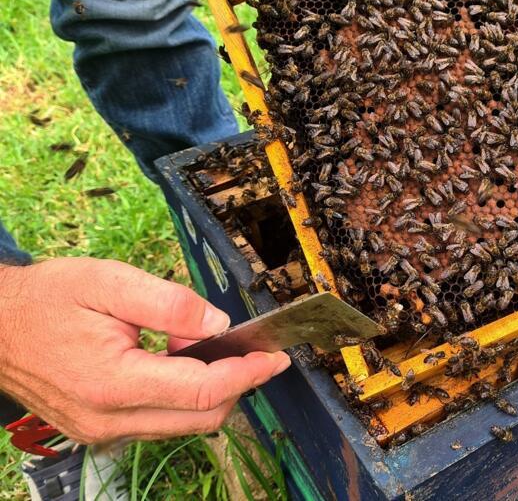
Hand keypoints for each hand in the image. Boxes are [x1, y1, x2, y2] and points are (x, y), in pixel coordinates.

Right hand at [0, 257, 290, 443]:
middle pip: (202, 416)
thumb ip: (169, 303)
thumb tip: (219, 323)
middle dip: (235, 382)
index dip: (247, 373)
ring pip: (184, 423)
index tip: (276, 357)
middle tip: (241, 344)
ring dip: (207, 387)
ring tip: (189, 341)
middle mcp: (109, 419)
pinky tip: (171, 357)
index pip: (202, 390)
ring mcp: (104, 431)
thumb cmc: (45, 300)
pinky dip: (181, 394)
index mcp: (113, 383)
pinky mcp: (102, 430)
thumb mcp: (107, 281)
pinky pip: (161, 421)